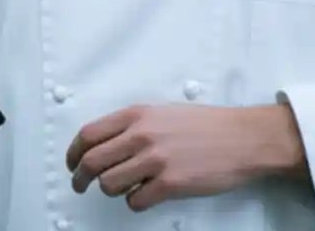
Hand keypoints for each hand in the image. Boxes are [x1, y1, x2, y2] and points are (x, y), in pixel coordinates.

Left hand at [66, 104, 306, 211]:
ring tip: (125, 187)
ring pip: (109, 184)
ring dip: (112, 190)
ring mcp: (155, 160)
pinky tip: (146, 195)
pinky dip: (136, 202)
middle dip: (79, 177)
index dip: (73, 152)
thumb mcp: (162, 112)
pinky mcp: (171, 184)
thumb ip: (132, 125)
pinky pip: (136, 201)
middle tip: (79, 186)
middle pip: (91, 161)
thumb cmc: (206, 126)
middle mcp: (141, 136)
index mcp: (136, 115)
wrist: (243, 138)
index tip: (71, 163)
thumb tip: (104, 143)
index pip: (88, 134)